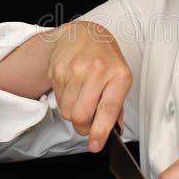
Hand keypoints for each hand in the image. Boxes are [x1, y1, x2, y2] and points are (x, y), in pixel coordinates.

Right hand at [47, 21, 131, 151]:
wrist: (82, 34)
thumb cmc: (105, 59)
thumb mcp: (120, 78)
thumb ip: (118, 107)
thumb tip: (115, 131)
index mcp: (118, 75)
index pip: (108, 109)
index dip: (100, 131)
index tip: (95, 145)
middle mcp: (97, 71)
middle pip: (81, 116)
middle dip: (83, 128)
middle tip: (88, 124)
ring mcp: (75, 70)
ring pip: (67, 112)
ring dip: (73, 114)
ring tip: (81, 100)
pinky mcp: (58, 71)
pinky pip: (58, 101)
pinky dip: (65, 102)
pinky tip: (73, 88)